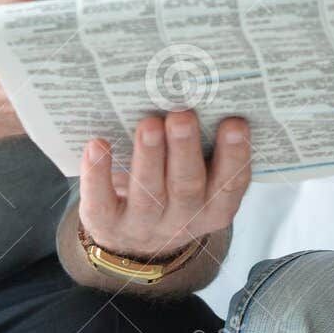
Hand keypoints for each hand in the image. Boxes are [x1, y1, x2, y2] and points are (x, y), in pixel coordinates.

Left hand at [78, 111, 251, 258]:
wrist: (132, 241)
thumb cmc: (171, 190)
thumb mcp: (198, 179)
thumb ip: (204, 147)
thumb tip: (200, 91)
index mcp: (214, 206)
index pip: (231, 183)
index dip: (235, 155)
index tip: (235, 123)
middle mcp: (183, 219)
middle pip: (187, 185)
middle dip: (185, 149)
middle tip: (182, 116)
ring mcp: (144, 224)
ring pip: (148, 192)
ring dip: (149, 156)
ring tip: (149, 125)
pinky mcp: (108, 223)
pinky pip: (101, 201)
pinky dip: (98, 174)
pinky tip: (98, 145)